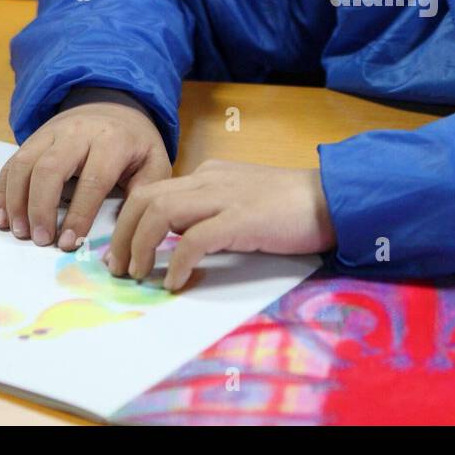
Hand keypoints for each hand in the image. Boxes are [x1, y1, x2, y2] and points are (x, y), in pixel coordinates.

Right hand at [0, 87, 171, 249]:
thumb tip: (125, 230)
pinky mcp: (34, 137)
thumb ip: (144, 193)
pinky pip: (13, 162)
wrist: (116, 105)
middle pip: (50, 169)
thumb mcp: (154, 162)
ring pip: (25, 163)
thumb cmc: (135, 144)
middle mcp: (78, 133)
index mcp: (112, 141)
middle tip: (39, 240)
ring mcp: (51, 132)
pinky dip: (4, 190)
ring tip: (20, 232)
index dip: (78, 215)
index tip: (67, 243)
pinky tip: (4, 217)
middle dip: (40, 208)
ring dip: (17, 200)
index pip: (92, 181)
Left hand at [104, 160, 335, 291]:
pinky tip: (175, 281)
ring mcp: (225, 196)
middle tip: (120, 268)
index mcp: (208, 173)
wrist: (333, 198)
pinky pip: (195, 240)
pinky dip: (177, 263)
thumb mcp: (242, 199)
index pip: (152, 190)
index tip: (121, 252)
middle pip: (145, 199)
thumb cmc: (293, 205)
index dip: (128, 223)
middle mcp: (209, 179)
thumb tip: (180, 239)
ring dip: (140, 248)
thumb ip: (212, 210)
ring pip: (160, 214)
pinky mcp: (242, 219)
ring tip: (140, 275)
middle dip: (123, 236)